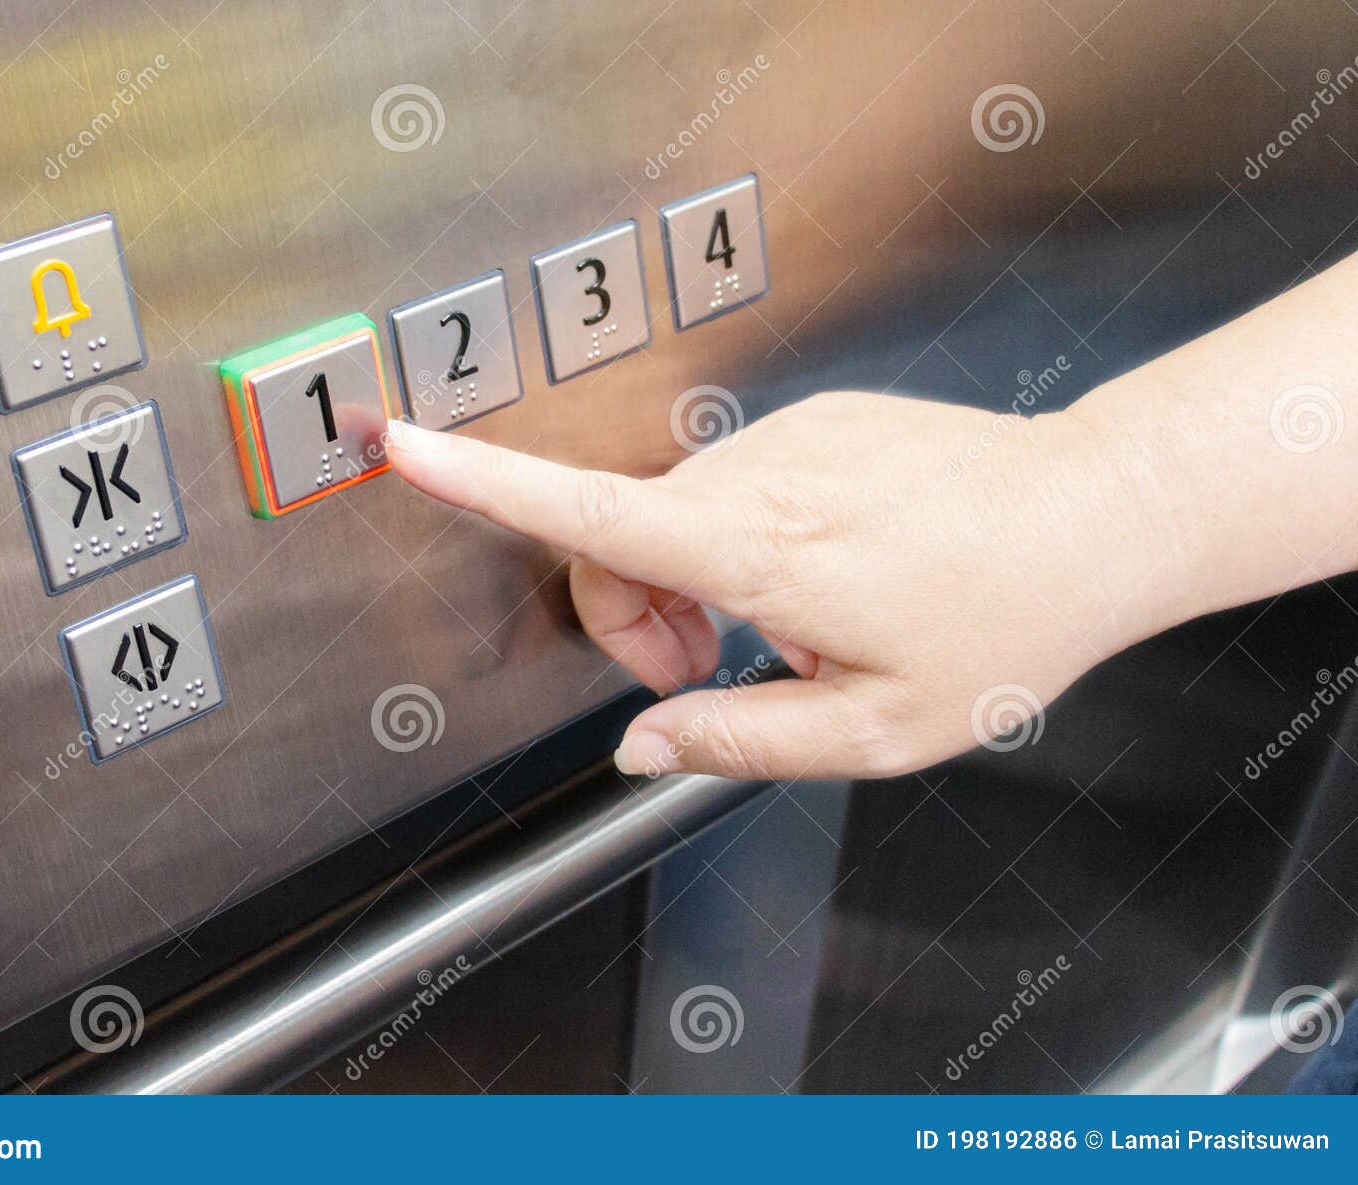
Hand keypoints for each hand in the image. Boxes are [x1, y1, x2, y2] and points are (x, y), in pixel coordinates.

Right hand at [386, 392, 1179, 781]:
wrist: (1097, 514)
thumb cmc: (1003, 622)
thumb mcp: (873, 729)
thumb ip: (737, 741)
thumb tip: (640, 748)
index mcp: (763, 550)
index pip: (591, 514)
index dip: (483, 483)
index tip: (402, 444)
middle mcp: (761, 475)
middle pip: (613, 535)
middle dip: (625, 616)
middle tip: (693, 677)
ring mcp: (788, 436)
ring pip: (669, 511)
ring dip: (685, 581)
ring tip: (771, 632)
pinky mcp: (812, 420)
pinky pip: (727, 483)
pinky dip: (731, 540)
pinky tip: (813, 576)